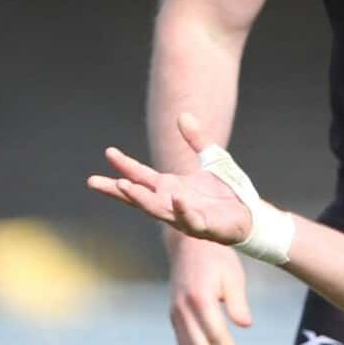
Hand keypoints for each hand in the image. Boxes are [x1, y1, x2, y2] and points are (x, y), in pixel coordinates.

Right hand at [87, 113, 254, 246]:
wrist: (251, 215)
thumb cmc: (228, 191)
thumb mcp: (212, 159)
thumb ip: (196, 140)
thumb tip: (182, 116)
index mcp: (170, 188)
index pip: (141, 177)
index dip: (125, 165)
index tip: (109, 152)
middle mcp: (172, 204)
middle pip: (138, 197)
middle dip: (117, 189)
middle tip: (93, 181)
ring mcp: (186, 217)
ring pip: (157, 210)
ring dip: (140, 199)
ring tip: (122, 186)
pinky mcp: (206, 228)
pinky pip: (191, 220)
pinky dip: (183, 211)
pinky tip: (177, 199)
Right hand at [167, 236, 251, 344]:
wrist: (188, 243)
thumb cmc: (216, 257)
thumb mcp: (233, 274)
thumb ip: (237, 301)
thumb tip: (245, 325)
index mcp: (200, 298)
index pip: (216, 335)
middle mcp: (183, 309)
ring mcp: (176, 314)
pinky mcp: (174, 316)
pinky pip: (183, 344)